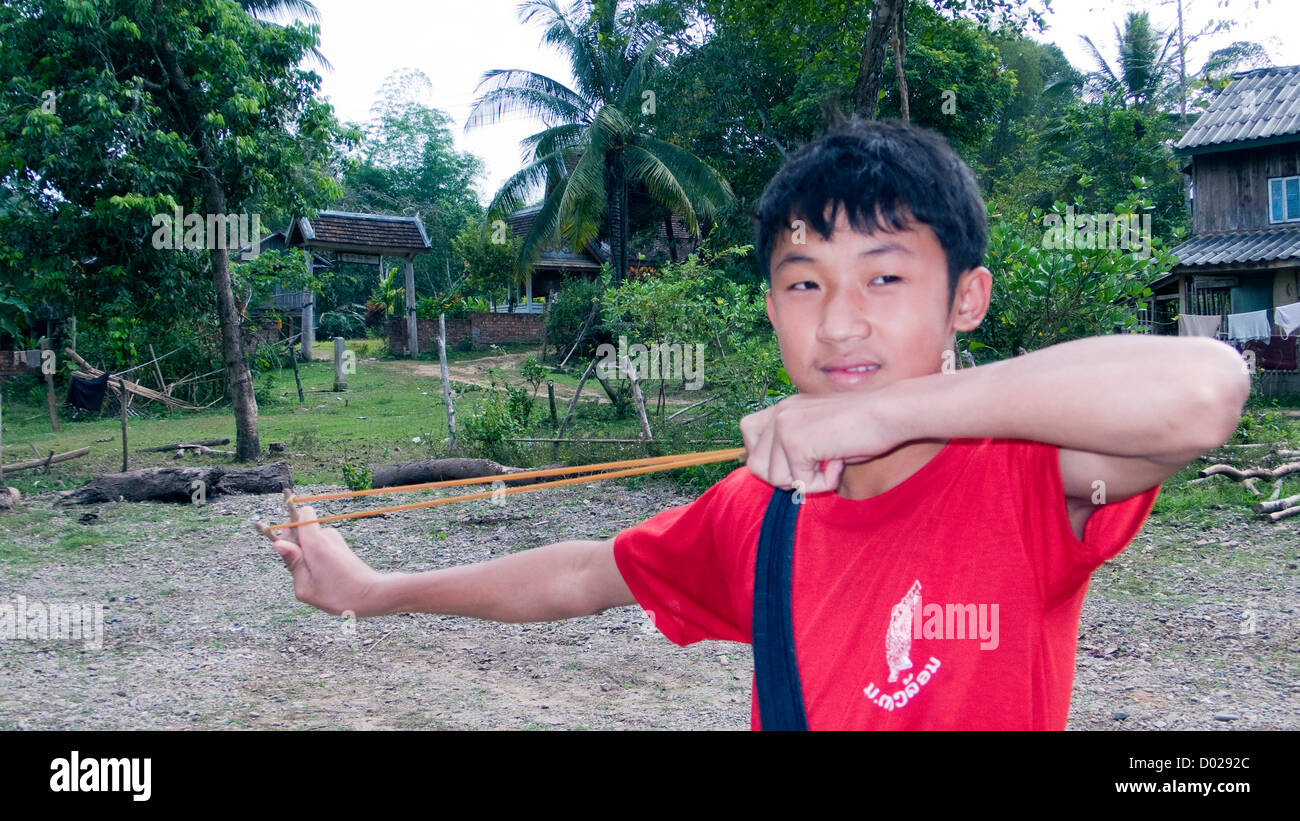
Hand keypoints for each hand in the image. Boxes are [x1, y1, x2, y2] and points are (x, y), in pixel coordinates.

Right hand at [268, 505, 386, 616]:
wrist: (371, 595)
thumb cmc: (338, 595)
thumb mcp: (306, 586)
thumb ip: (292, 563)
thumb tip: (277, 544)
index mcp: (316, 542)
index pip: (303, 513)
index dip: (290, 525)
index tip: (287, 544)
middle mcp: (328, 536)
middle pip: (303, 530)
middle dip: (296, 548)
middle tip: (303, 572)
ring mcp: (336, 540)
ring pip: (310, 542)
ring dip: (307, 558)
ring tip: (317, 578)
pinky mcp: (340, 547)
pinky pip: (320, 549)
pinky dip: (317, 561)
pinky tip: (325, 578)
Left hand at [739, 391, 899, 493]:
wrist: (889, 412)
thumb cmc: (864, 426)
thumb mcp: (820, 432)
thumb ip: (795, 446)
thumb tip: (775, 477)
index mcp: (783, 407)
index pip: (747, 431)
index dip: (764, 454)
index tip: (794, 459)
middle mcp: (779, 413)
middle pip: (755, 464)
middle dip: (785, 475)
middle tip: (817, 464)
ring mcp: (784, 426)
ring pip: (776, 479)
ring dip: (808, 480)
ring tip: (833, 459)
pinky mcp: (795, 442)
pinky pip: (800, 484)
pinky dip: (823, 483)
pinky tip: (840, 460)